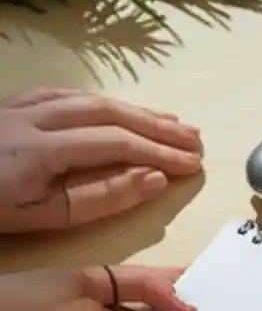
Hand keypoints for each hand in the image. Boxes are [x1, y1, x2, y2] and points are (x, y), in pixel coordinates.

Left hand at [0, 87, 202, 233]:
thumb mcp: (43, 216)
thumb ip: (99, 197)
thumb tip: (154, 178)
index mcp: (41, 147)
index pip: (116, 142)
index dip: (159, 152)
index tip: (192, 165)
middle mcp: (33, 115)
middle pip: (107, 112)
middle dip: (156, 126)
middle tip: (194, 138)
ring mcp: (18, 105)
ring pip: (88, 99)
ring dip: (133, 109)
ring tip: (169, 122)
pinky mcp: (9, 105)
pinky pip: (62, 94)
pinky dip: (98, 101)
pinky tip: (116, 108)